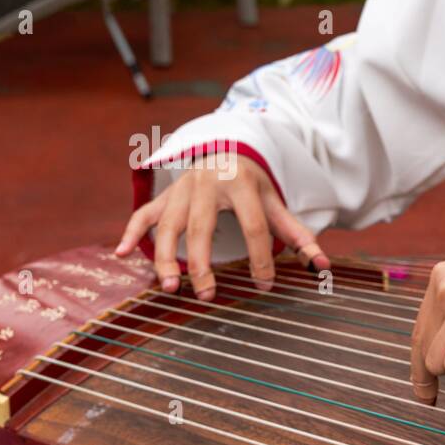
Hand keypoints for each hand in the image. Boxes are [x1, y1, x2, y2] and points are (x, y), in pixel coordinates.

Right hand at [116, 155, 329, 299]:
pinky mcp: (165, 195)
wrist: (225, 148)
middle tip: (208, 296)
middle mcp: (207, 184)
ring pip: (169, 224)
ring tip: (170, 287)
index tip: (265, 286)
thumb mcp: (277, 204)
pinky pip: (144, 213)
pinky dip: (131, 232)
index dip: (260, 257)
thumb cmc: (254, 185)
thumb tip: (324, 267)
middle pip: (202, 227)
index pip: (252, 225)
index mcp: (242, 184)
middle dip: (202, 263)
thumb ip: (299, 236)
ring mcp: (181, 189)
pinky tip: (121, 254)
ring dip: (165, 256)